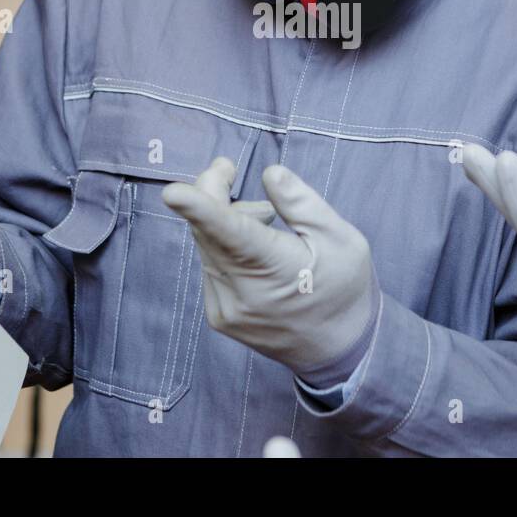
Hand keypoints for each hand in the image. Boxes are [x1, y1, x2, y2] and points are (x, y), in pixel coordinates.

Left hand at [161, 159, 378, 379]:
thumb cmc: (344, 287)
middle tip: (227, 168)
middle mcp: (243, 295)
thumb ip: (301, 203)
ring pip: (206, 246)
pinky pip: (209, 266)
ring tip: (264, 219)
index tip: (172, 192)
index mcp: (277, 269)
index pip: (232, 235)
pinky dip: (223, 247)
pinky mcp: (218, 317)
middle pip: (207, 231)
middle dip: (211, 192)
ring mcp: (226, 309)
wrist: (338, 349)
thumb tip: (270, 173)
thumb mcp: (341, 237)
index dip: (201, 211)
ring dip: (223, 221)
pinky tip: (253, 250)